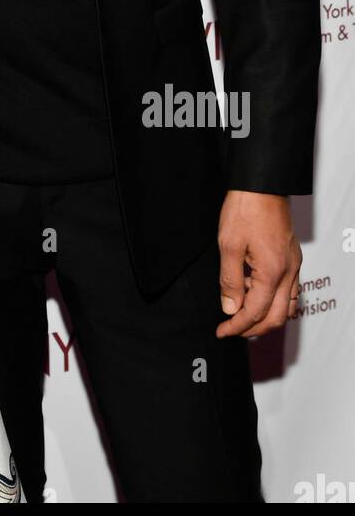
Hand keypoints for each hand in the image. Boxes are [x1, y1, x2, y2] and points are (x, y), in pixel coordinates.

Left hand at [215, 189, 301, 339]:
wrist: (262, 183)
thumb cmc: (245, 209)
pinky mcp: (292, 256)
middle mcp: (289, 271)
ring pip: (287, 305)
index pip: (256, 312)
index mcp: (273, 272)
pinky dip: (273, 299)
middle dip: (254, 327)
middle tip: (231, 329)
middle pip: (277, 316)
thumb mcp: (228, 246)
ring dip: (266, 315)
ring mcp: (293, 264)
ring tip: (241, 314)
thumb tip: (230, 308)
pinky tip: (253, 291)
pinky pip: (288, 289)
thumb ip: (230, 281)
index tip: (222, 331)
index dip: (237, 326)